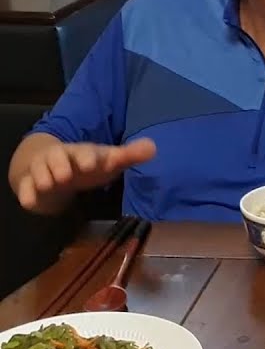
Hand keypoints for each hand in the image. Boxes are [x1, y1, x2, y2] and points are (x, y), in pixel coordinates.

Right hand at [14, 138, 155, 211]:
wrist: (52, 167)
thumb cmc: (86, 165)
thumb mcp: (107, 160)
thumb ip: (129, 155)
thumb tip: (154, 147)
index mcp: (82, 153)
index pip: (85, 151)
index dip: (88, 157)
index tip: (93, 163)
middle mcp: (61, 159)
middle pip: (57, 157)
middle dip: (61, 165)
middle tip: (66, 175)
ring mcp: (44, 171)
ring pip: (40, 171)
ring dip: (43, 177)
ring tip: (49, 184)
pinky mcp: (32, 185)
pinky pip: (26, 188)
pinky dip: (28, 194)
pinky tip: (30, 201)